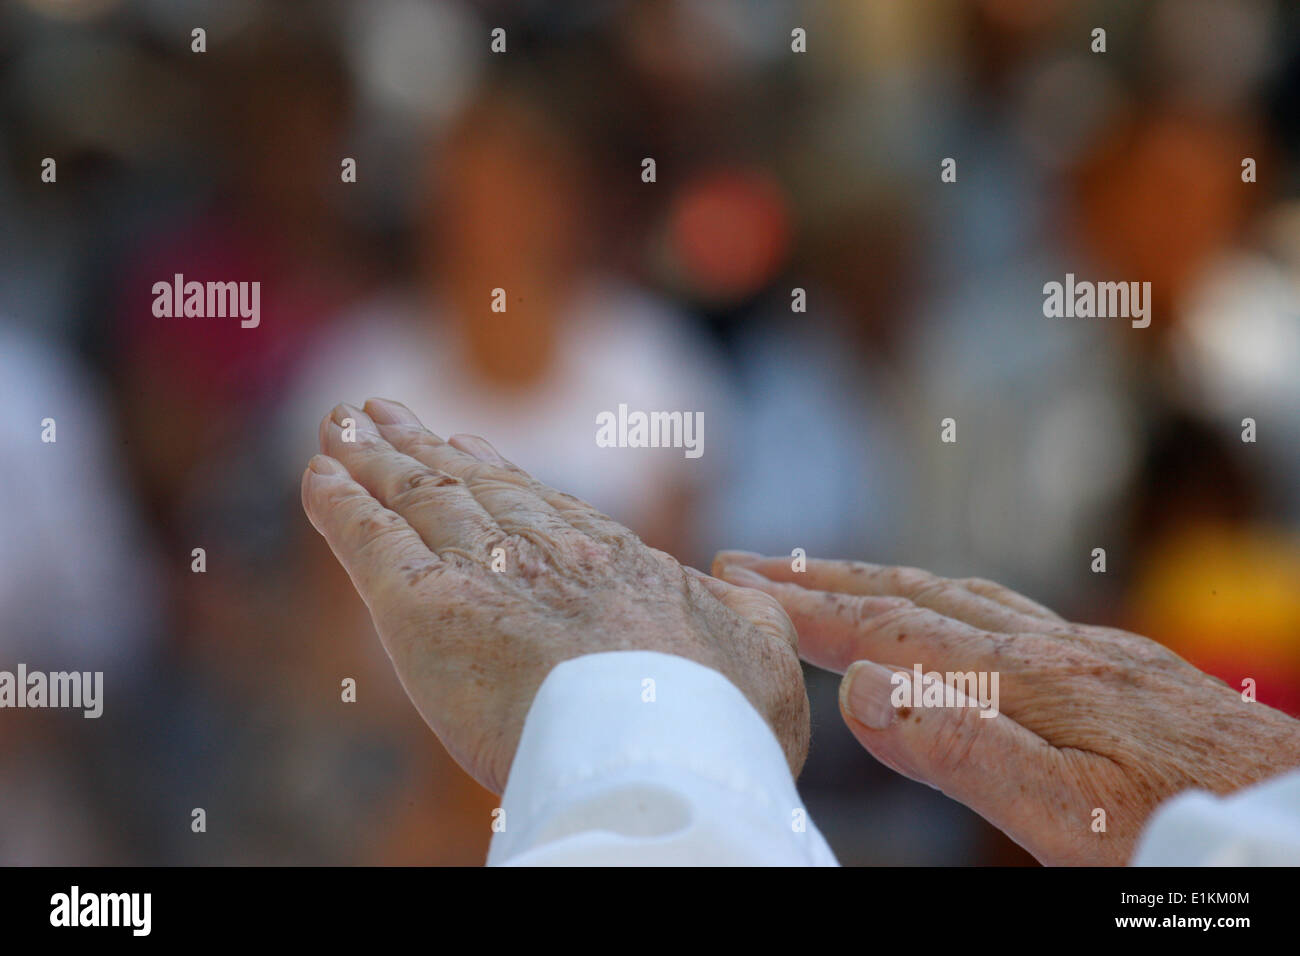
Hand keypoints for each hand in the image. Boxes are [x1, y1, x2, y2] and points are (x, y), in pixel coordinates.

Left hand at [299, 399, 807, 793]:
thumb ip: (752, 620)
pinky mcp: (424, 608)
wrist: (665, 744)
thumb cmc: (720, 719)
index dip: (499, 477)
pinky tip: (315, 473)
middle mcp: (545, 555)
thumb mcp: (764, 662)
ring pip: (419, 498)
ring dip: (376, 457)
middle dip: (426, 447)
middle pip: (472, 488)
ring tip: (342, 422)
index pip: (543, 511)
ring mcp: (484, 574)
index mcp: (617, 566)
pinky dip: (340, 505)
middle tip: (384, 414)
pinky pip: (370, 542)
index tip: (469, 448)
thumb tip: (748, 590)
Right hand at [713, 552, 1299, 864]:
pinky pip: (1011, 613)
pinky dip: (951, 602)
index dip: (808, 608)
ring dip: (885, 581)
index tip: (737, 583)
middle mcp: (1056, 648)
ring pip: (965, 596)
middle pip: (918, 594)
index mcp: (1031, 680)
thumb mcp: (1070, 819)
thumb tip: (863, 685)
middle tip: (753, 562)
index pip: (892, 629)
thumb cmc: (1190, 836)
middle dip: (827, 576)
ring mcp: (1093, 652)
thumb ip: (967, 748)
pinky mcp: (1125, 671)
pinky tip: (959, 622)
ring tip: (833, 579)